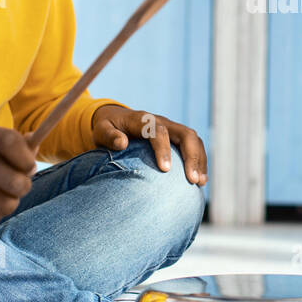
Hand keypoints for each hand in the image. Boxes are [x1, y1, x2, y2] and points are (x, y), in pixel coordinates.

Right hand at [0, 126, 35, 225]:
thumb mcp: (10, 145)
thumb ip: (28, 146)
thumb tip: (34, 140)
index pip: (12, 144)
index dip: (27, 161)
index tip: (30, 167)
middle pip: (17, 184)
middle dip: (24, 187)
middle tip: (19, 184)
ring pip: (7, 206)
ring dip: (10, 203)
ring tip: (4, 194)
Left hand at [90, 104, 207, 186]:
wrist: (116, 118)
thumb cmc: (108, 128)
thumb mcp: (101, 130)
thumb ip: (109, 135)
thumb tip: (122, 143)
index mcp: (143, 120)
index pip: (159, 131)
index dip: (163, 149)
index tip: (165, 170)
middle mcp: (162, 122)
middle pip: (185, 134)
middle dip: (192, 156)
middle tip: (192, 180)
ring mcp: (172, 129)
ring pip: (194, 140)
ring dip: (199, 160)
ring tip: (200, 183)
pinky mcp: (177, 138)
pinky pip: (194, 147)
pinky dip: (199, 162)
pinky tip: (200, 180)